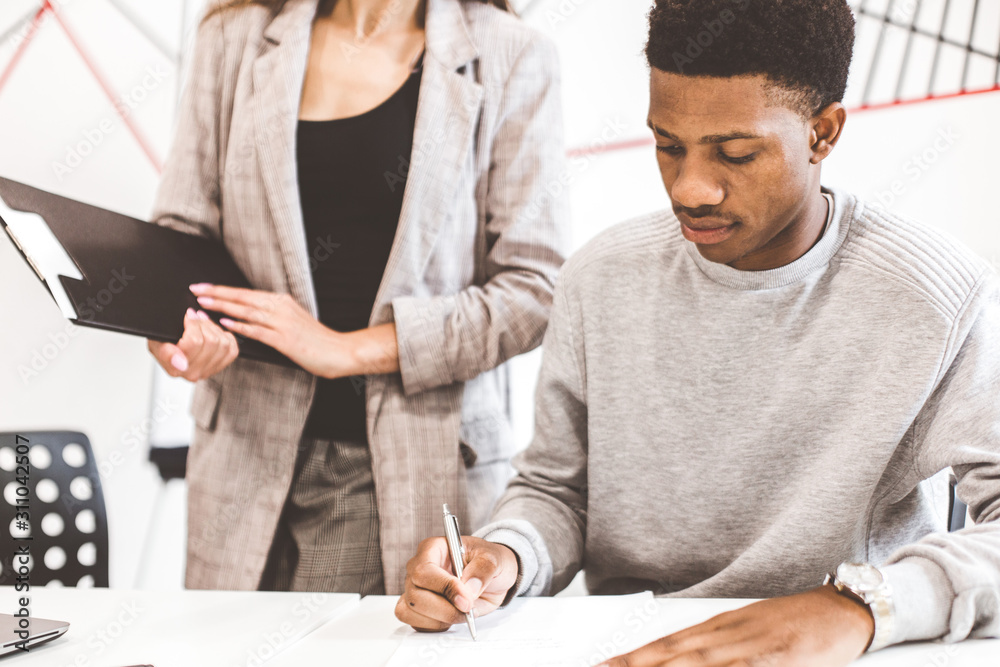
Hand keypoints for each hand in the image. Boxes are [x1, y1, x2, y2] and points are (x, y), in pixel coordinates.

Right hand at [148, 307, 238, 380]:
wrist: (167, 346)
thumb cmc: (162, 342)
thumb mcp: (156, 343)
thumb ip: (167, 353)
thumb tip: (181, 363)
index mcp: (177, 369)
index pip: (195, 342)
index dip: (193, 324)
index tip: (188, 315)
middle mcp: (193, 373)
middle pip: (211, 342)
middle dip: (203, 324)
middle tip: (195, 317)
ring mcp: (208, 371)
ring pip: (223, 344)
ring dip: (214, 329)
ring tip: (203, 324)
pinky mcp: (220, 365)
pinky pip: (232, 350)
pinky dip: (225, 337)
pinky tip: (214, 332)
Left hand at [189, 283, 367, 378]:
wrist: (339, 351)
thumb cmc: (316, 340)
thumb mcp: (294, 321)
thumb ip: (273, 316)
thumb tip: (248, 315)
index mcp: (282, 301)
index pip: (246, 293)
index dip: (224, 289)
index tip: (204, 286)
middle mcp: (281, 308)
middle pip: (243, 298)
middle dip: (217, 293)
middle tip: (196, 289)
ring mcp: (282, 323)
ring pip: (247, 311)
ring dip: (223, 307)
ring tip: (204, 304)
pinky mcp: (284, 340)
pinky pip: (257, 331)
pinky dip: (240, 326)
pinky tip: (225, 324)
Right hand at [395, 536, 519, 631]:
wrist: (492, 578)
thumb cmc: (487, 562)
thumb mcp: (492, 558)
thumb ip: (482, 570)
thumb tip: (469, 589)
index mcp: (433, 549)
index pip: (424, 571)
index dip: (444, 587)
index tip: (466, 598)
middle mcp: (418, 568)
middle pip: (415, 595)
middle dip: (445, 608)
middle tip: (469, 608)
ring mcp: (415, 589)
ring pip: (412, 611)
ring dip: (441, 618)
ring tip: (462, 612)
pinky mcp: (418, 609)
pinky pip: (417, 623)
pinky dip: (436, 626)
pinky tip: (452, 617)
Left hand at [600, 585, 873, 666]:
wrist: (840, 609)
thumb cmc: (789, 627)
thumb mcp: (744, 637)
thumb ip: (712, 654)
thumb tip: (673, 662)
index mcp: (714, 630)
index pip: (661, 648)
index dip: (627, 660)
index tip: (598, 666)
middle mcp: (725, 636)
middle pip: (670, 656)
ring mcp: (750, 646)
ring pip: (699, 663)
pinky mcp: (779, 657)